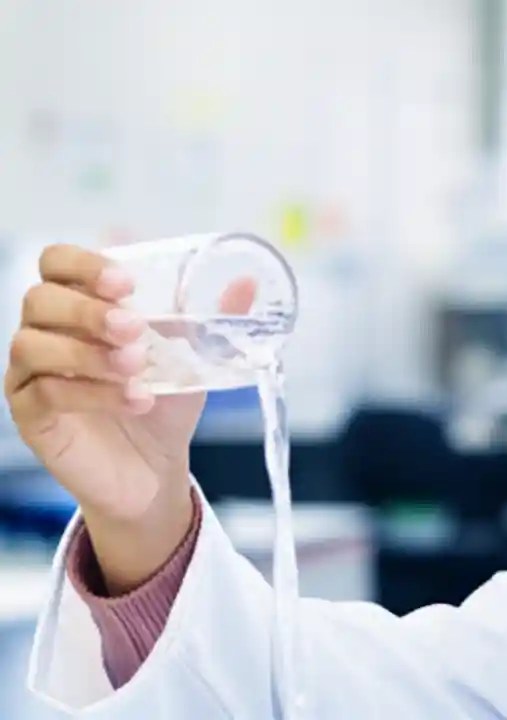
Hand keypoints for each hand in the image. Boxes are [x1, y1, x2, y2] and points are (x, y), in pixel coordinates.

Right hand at [4, 244, 253, 591]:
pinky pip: (45, 393)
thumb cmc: (162, 401)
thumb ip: (213, 317)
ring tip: (137, 367)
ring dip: (89, 353)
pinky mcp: (31, 415)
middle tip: (134, 329)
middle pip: (40, 299)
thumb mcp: (192, 355)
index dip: (84, 264)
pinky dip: (93, 393)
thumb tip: (247, 283)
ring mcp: (30, 374)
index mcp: (79, 305)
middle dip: (88, 310)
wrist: (156, 467)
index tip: (127, 282)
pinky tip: (135, 400)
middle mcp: (46, 333)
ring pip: (33, 345)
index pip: (57, 262)